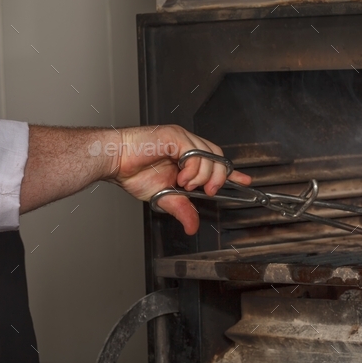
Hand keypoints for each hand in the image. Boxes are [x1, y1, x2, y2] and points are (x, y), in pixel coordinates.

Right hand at [110, 125, 250, 234]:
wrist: (116, 162)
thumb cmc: (134, 172)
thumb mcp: (166, 197)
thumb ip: (183, 209)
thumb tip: (192, 226)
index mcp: (187, 158)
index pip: (217, 162)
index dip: (232, 172)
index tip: (245, 181)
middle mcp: (188, 146)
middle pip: (218, 159)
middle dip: (217, 178)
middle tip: (207, 191)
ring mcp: (183, 139)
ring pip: (210, 156)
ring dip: (201, 176)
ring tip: (184, 183)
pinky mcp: (175, 136)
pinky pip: (195, 152)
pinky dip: (192, 168)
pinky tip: (181, 175)